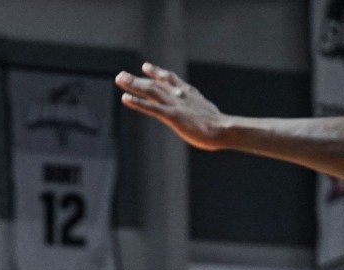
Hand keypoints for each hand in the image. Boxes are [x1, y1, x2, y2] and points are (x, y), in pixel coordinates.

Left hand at [116, 63, 230, 150]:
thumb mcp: (206, 113)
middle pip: (155, 83)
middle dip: (137, 79)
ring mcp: (175, 104)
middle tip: (122, 75)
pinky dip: (137, 102)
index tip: (146, 67)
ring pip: (151, 91)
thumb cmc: (218, 126)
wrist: (224, 129)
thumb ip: (197, 110)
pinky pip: (151, 107)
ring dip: (134, 84)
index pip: (170, 78)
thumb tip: (200, 115)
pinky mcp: (172, 115)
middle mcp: (179, 94)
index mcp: (188, 93)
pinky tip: (125, 98)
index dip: (157, 72)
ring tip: (120, 79)